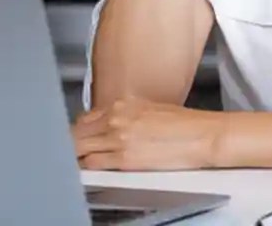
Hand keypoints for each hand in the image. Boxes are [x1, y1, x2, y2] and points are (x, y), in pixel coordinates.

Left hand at [72, 97, 227, 170]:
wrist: (203, 136)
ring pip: (78, 147)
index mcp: (123, 103)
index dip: (79, 131)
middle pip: (77, 132)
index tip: (77, 139)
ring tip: (73, 162)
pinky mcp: (124, 158)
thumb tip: (112, 124)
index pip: (86, 118)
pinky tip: (86, 169)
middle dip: (71, 143)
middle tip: (68, 152)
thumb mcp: (150, 109)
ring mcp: (118, 137)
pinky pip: (92, 163)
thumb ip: (126, 115)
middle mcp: (116, 117)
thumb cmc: (185, 124)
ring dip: (75, 155)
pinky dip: (86, 166)